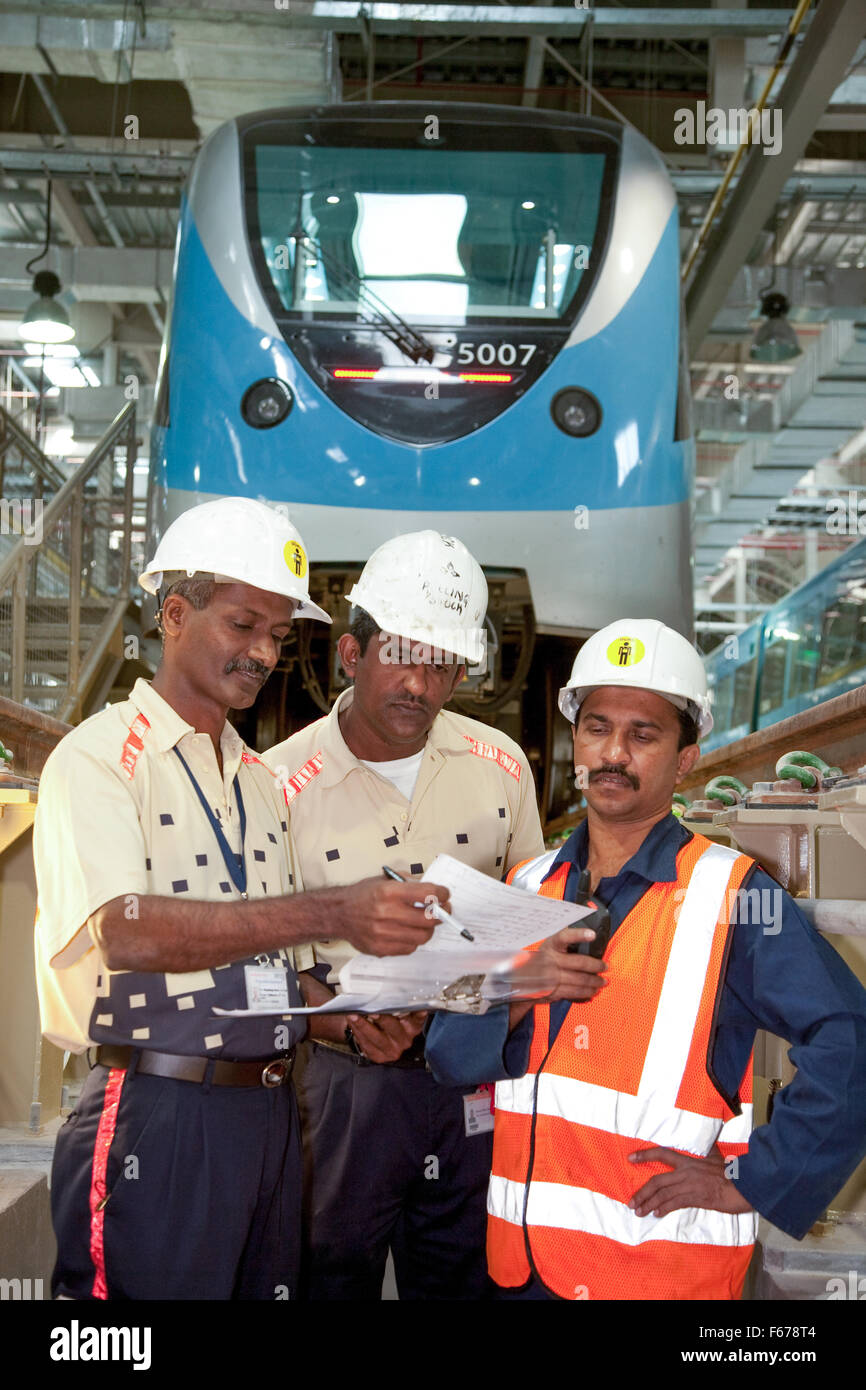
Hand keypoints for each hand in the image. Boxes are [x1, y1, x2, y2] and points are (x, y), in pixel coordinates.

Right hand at [339, 879, 447, 956]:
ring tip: (424, 922)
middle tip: (443, 910)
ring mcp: (383, 934)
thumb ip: (409, 884)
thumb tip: (434, 892)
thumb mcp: (385, 880)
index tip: (445, 895)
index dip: (442, 894)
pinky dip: (414, 940)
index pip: (428, 894)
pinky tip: (408, 932)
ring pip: (423, 937)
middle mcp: (386, 913)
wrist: (338, 914)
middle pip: (429, 919)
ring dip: (428, 929)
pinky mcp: (381, 949)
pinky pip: (410, 948)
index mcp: (389, 892)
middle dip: (441, 913)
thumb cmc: (363, 895)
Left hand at [345, 1011, 427, 1063]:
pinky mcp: (380, 1056)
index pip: (417, 1019)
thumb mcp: (398, 1014)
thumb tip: (391, 990)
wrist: (377, 1038)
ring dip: (363, 1025)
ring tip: (353, 1015)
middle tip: (372, 1011)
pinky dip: (358, 1032)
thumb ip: (398, 1005)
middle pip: (393, 1027)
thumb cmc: (388, 1021)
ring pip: (376, 1037)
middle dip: (381, 1018)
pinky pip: (366, 1044)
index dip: (417, 1014)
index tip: (417, 1008)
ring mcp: (392, 1050)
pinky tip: (353, 1023)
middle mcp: (405, 1040)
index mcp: (413, 1027)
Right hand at [537, 926, 607, 1001]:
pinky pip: (574, 992)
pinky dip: (586, 992)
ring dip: (595, 981)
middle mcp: (550, 961)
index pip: (565, 937)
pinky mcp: (553, 991)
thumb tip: (584, 924)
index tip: (592, 934)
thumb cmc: (541, 958)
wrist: (523, 979)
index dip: (579, 935)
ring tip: (603, 981)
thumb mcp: (548, 944)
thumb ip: (564, 937)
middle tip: (605, 966)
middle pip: (579, 962)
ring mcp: (551, 977)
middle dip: (596, 966)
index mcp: (551, 945)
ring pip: (579, 979)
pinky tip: (593, 991)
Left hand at [627, 1145, 753, 1218]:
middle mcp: (685, 1172)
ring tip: (639, 1212)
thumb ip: (707, 1151)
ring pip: (663, 1195)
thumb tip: (708, 1143)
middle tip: (631, 1203)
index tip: (630, 1158)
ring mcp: (690, 1185)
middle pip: (657, 1181)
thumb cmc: (731, 1171)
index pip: (662, 1153)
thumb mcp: (716, 1156)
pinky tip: (657, 1214)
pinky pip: (675, 1204)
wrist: (743, 1184)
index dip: (645, 1154)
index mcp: (688, 1160)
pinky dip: (664, 1209)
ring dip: (649, 1204)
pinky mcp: (696, 1198)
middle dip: (642, 1192)